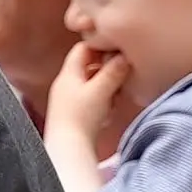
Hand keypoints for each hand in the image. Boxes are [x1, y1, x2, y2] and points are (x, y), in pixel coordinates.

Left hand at [46, 40, 130, 154]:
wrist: (68, 147)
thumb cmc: (81, 118)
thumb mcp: (100, 91)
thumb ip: (113, 71)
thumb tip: (124, 55)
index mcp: (68, 74)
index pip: (83, 48)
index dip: (101, 45)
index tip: (119, 48)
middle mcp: (66, 83)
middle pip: (90, 65)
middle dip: (108, 67)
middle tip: (124, 72)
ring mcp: (70, 97)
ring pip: (94, 82)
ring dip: (109, 85)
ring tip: (117, 93)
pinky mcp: (76, 111)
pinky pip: (94, 97)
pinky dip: (105, 98)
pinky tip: (111, 108)